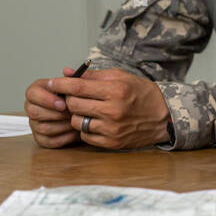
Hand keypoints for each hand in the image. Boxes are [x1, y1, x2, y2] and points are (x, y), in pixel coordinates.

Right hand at [24, 65, 84, 147]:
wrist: (83, 113)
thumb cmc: (77, 97)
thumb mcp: (77, 85)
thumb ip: (74, 78)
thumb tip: (67, 71)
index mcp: (37, 91)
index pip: (32, 93)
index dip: (46, 99)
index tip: (62, 103)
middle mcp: (32, 107)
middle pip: (33, 112)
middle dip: (55, 114)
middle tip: (71, 113)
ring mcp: (35, 124)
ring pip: (43, 127)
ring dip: (62, 125)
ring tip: (76, 121)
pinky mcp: (42, 138)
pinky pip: (49, 141)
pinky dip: (64, 137)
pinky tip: (74, 131)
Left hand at [45, 68, 171, 149]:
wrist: (163, 117)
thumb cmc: (141, 93)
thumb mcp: (121, 77)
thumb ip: (93, 76)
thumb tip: (66, 73)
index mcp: (116, 90)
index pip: (78, 87)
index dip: (61, 84)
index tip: (52, 83)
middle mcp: (113, 110)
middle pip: (74, 105)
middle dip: (70, 99)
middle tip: (74, 97)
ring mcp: (112, 129)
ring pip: (76, 121)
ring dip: (77, 115)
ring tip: (88, 110)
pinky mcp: (112, 143)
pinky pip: (85, 136)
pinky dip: (86, 128)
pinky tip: (95, 122)